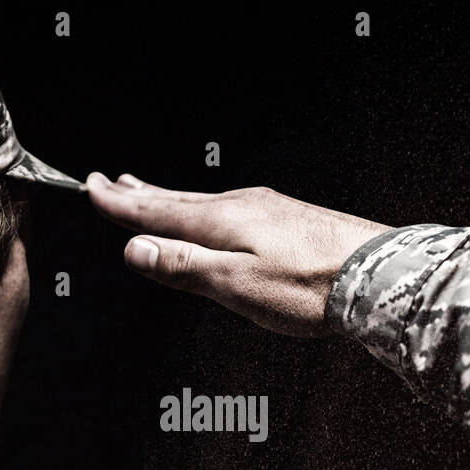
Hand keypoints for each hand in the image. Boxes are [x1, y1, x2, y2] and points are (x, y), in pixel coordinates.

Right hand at [86, 172, 390, 336]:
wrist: (378, 275)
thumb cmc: (311, 286)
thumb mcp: (235, 284)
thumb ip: (184, 266)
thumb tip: (135, 249)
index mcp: (220, 222)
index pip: (156, 212)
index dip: (119, 205)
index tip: (91, 190)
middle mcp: (241, 206)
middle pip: (178, 199)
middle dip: (140, 194)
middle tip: (111, 182)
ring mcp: (268, 209)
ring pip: (204, 202)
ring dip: (171, 198)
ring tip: (150, 192)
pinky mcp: (290, 220)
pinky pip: (232, 208)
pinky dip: (206, 207)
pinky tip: (214, 213)